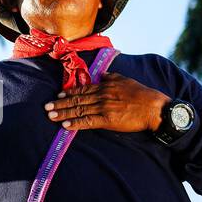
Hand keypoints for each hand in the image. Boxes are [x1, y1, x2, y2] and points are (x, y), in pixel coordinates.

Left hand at [42, 71, 169, 132]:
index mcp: (105, 86)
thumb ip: (113, 77)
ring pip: (79, 110)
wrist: (154, 108)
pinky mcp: (107, 120)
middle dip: (60, 103)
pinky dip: (75, 124)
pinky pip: (87, 122)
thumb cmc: (143, 94)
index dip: (69, 92)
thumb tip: (103, 75)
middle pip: (77, 99)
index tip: (58, 94)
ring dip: (63, 113)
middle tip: (46, 106)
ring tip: (51, 115)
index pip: (83, 89)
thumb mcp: (126, 80)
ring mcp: (103, 108)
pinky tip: (65, 126)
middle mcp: (101, 96)